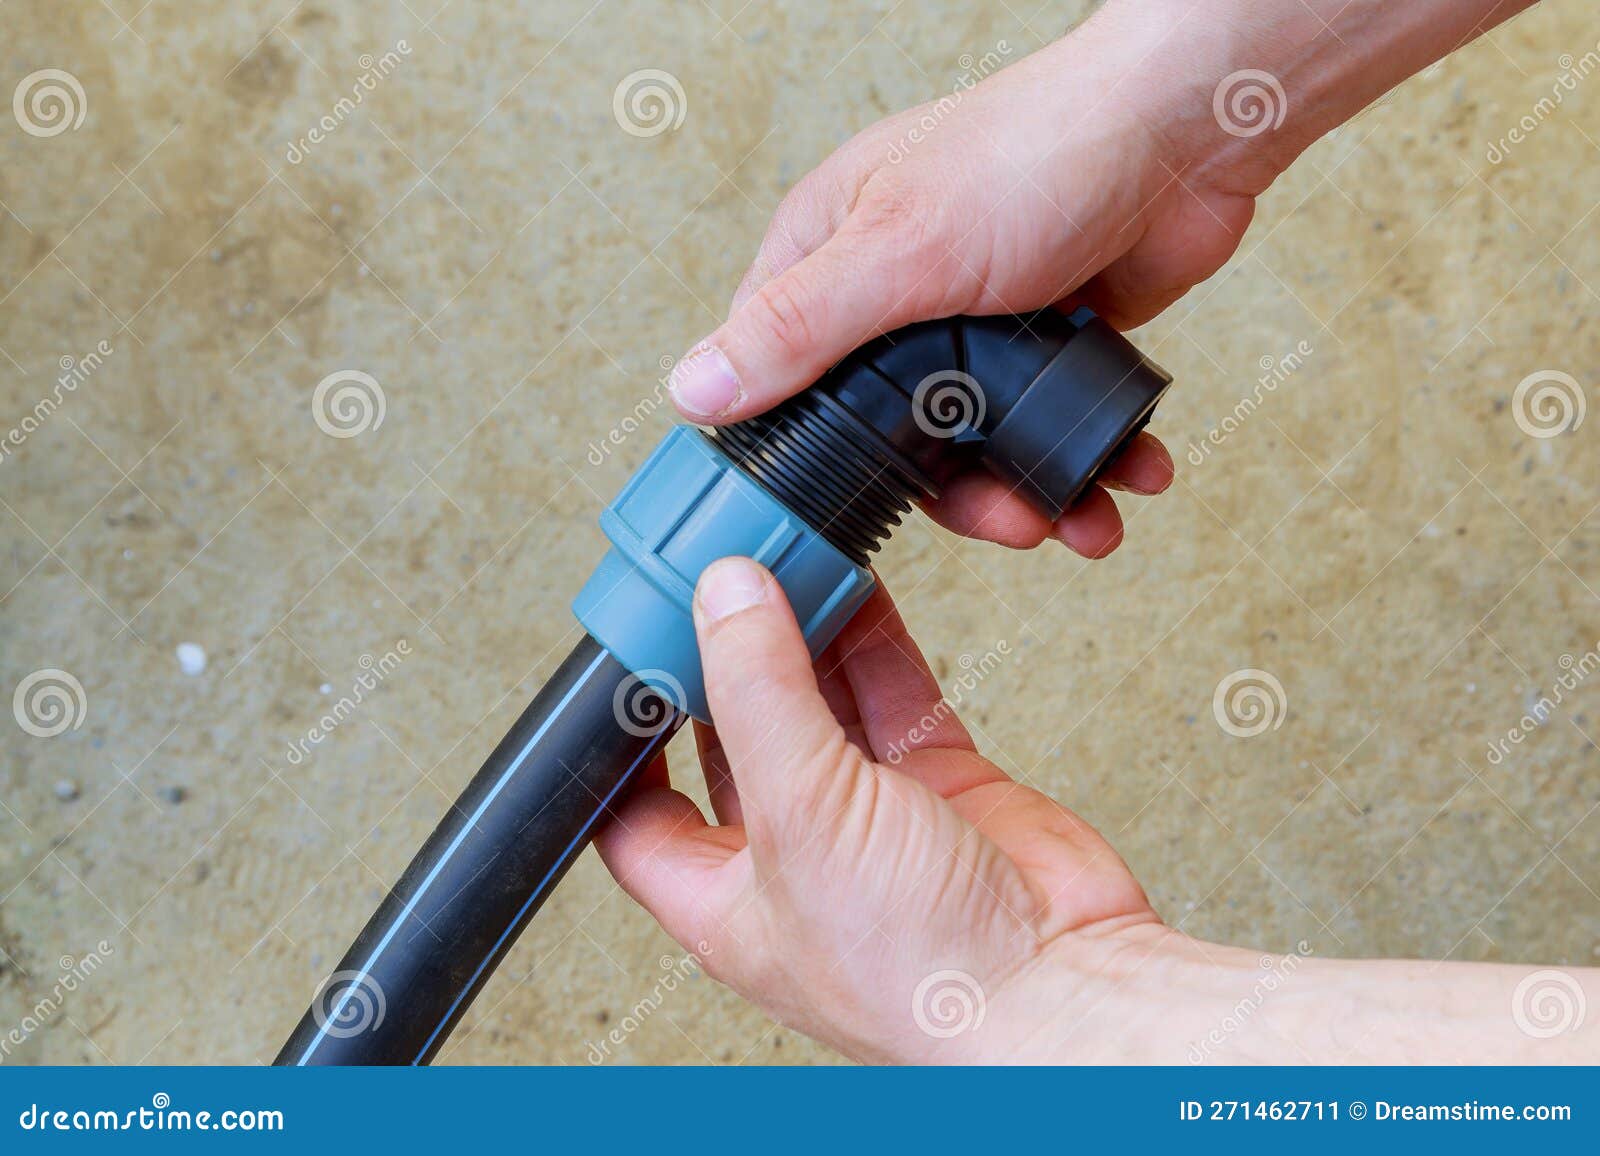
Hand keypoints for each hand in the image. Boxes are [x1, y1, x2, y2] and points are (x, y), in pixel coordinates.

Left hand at [596, 558, 1599, 1064]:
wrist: (1066, 988)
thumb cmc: (925, 972)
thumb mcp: (803, 818)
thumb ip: (758, 695)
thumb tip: (724, 598)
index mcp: (723, 897)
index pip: (638, 810)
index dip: (621, 739)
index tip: (625, 657)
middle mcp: (788, 856)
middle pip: (732, 734)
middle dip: (720, 657)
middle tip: (710, 579)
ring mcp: (867, 816)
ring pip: (815, 699)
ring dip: (799, 631)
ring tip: (779, 559)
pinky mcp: (937, 784)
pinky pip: (890, 692)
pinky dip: (873, 636)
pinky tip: (854, 583)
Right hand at [663, 4, 1241, 556]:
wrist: (1187, 129)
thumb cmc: (1040, 149)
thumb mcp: (900, 248)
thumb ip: (799, 326)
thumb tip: (695, 388)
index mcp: (833, 254)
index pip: (779, 376)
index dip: (804, 456)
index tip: (841, 519)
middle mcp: (895, 293)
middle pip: (892, 435)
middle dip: (957, 497)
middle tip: (1009, 523)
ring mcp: (976, 321)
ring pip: (978, 444)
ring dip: (1035, 491)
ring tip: (1084, 517)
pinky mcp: (1048, 339)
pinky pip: (1050, 425)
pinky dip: (1089, 459)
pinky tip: (1126, 472)